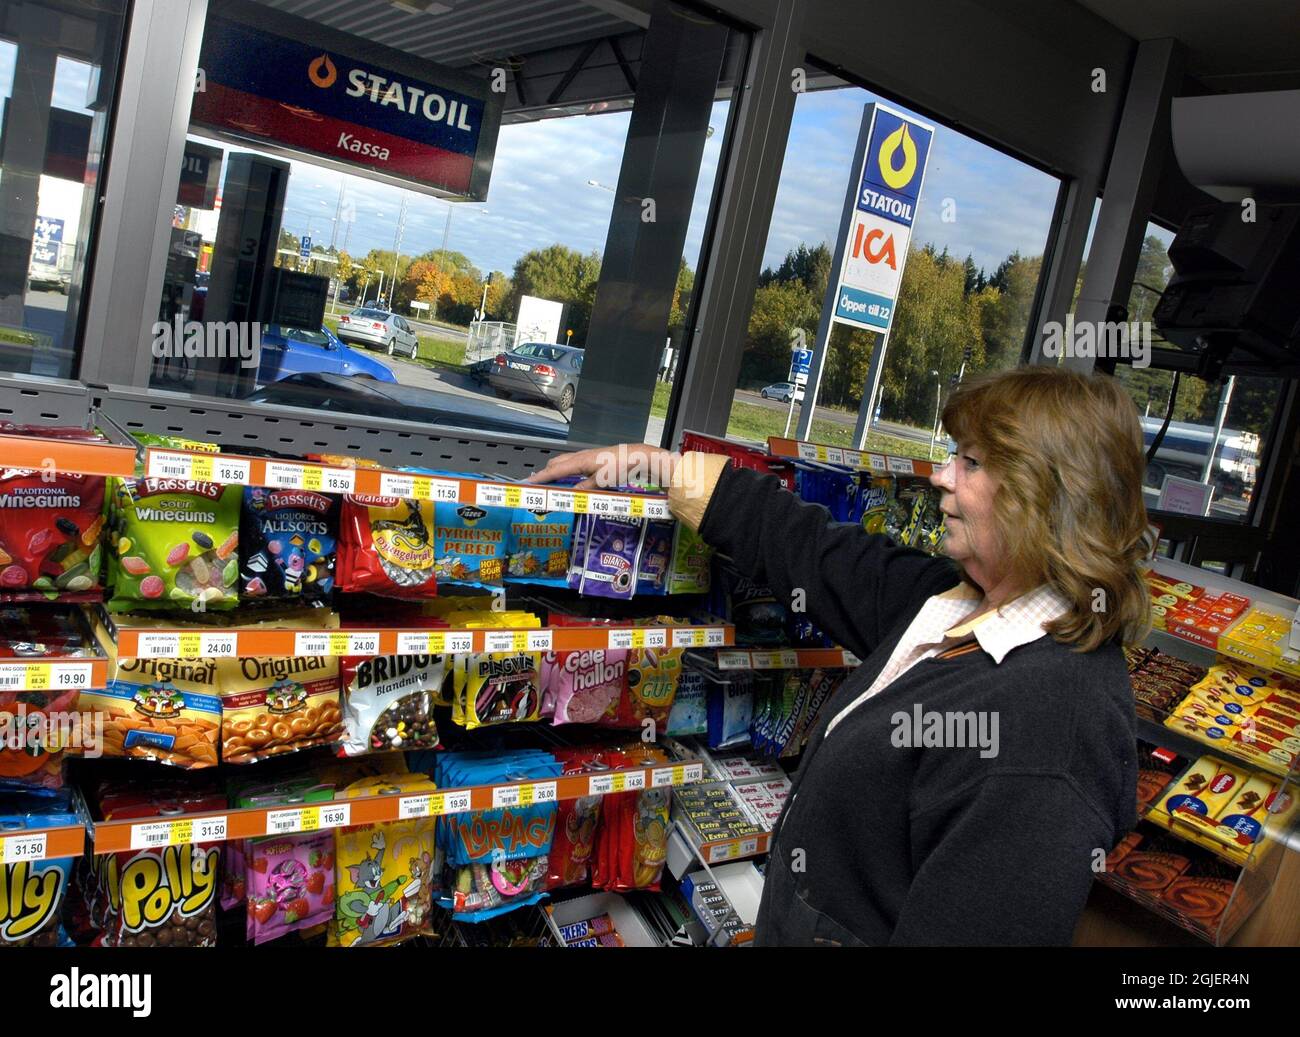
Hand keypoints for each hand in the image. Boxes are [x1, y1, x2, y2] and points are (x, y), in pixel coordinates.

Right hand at [524, 443, 679, 490]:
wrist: (635, 456)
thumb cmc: (620, 466)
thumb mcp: (601, 481)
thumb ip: (584, 488)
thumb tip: (570, 494)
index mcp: (579, 461)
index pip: (554, 470)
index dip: (540, 477)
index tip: (528, 483)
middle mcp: (579, 457)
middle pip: (555, 464)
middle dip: (545, 474)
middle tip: (537, 485)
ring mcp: (585, 456)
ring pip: (564, 463)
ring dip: (555, 472)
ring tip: (550, 483)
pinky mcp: (592, 459)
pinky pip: (572, 464)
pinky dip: (565, 471)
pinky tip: (570, 479)